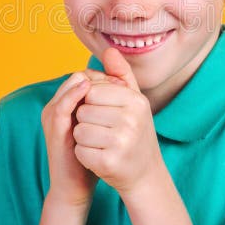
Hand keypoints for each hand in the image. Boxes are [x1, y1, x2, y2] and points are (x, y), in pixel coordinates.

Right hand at [41, 68, 119, 206]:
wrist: (76, 186)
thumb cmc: (94, 155)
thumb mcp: (104, 127)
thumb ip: (112, 107)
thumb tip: (124, 84)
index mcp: (70, 102)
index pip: (89, 74)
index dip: (107, 76)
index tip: (125, 86)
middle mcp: (60, 104)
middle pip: (81, 75)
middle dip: (102, 79)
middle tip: (122, 87)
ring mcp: (54, 113)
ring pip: (72, 84)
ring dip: (94, 85)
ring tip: (115, 93)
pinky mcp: (54, 126)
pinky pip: (64, 104)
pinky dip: (77, 96)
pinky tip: (92, 96)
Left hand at [72, 48, 164, 195]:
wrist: (145, 174)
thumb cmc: (136, 133)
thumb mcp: (134, 102)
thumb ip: (121, 75)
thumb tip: (109, 50)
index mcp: (136, 101)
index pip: (92, 90)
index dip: (91, 102)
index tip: (104, 112)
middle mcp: (131, 120)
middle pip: (83, 110)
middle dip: (87, 120)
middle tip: (104, 131)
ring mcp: (121, 143)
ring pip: (79, 130)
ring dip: (84, 138)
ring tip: (102, 144)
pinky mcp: (109, 164)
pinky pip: (80, 151)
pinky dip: (84, 155)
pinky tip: (100, 158)